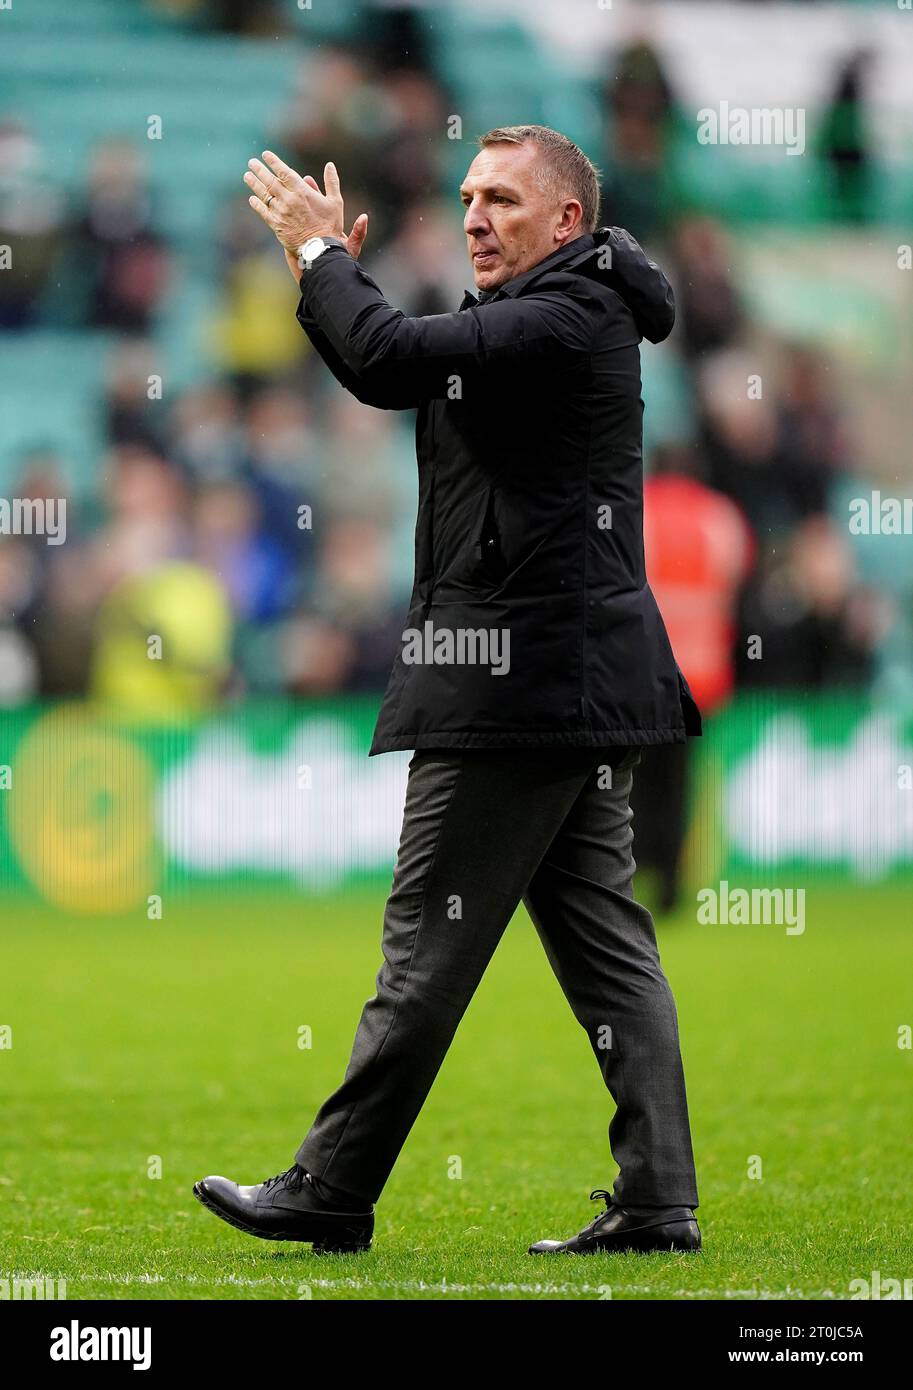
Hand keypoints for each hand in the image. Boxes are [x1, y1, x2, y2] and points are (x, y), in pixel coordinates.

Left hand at [244, 151, 367, 261]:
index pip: (284, 172)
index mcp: (302, 191)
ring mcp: (281, 212)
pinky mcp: (276, 225)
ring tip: (247, 175)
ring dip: (254, 184)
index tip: (265, 154)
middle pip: (270, 181)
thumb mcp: (335, 202)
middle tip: (252, 162)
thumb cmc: (330, 226)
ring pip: (264, 194)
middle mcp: (289, 199)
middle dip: (260, 170)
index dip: (273, 161)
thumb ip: (332, 182)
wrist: (320, 249)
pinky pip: (263, 212)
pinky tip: (252, 199)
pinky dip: (256, 204)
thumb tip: (330, 165)